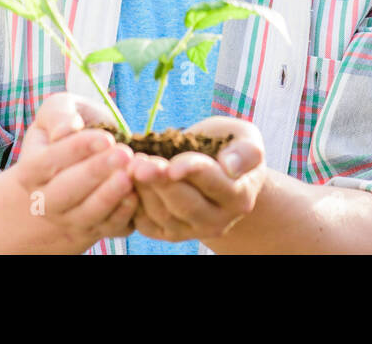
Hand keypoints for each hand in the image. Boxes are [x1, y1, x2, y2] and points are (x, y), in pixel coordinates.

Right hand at [8, 92, 137, 251]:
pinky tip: (135, 195)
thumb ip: (58, 114)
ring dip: (110, 196)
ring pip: (87, 214)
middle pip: (64, 192)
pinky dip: (123, 214)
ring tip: (129, 175)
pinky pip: (108, 227)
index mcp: (31, 170)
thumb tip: (65, 130)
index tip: (104, 138)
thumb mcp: (57, 111)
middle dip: (94, 173)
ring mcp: (70, 219)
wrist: (75, 167)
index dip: (76, 150)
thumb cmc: (69, 131)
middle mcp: (46, 201)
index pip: (47, 162)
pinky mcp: (96, 229)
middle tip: (122, 154)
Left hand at [129, 116, 266, 242]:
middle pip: (185, 204)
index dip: (191, 173)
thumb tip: (230, 166)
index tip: (171, 165)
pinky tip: (124, 181)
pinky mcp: (168, 233)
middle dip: (159, 182)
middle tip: (138, 162)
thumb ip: (246, 151)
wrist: (217, 173)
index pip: (214, 184)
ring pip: (163, 215)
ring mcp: (192, 231)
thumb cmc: (229, 147)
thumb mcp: (245, 139)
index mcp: (239, 196)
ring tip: (130, 165)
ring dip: (143, 190)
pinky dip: (133, 204)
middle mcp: (218, 221)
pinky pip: (146, 224)